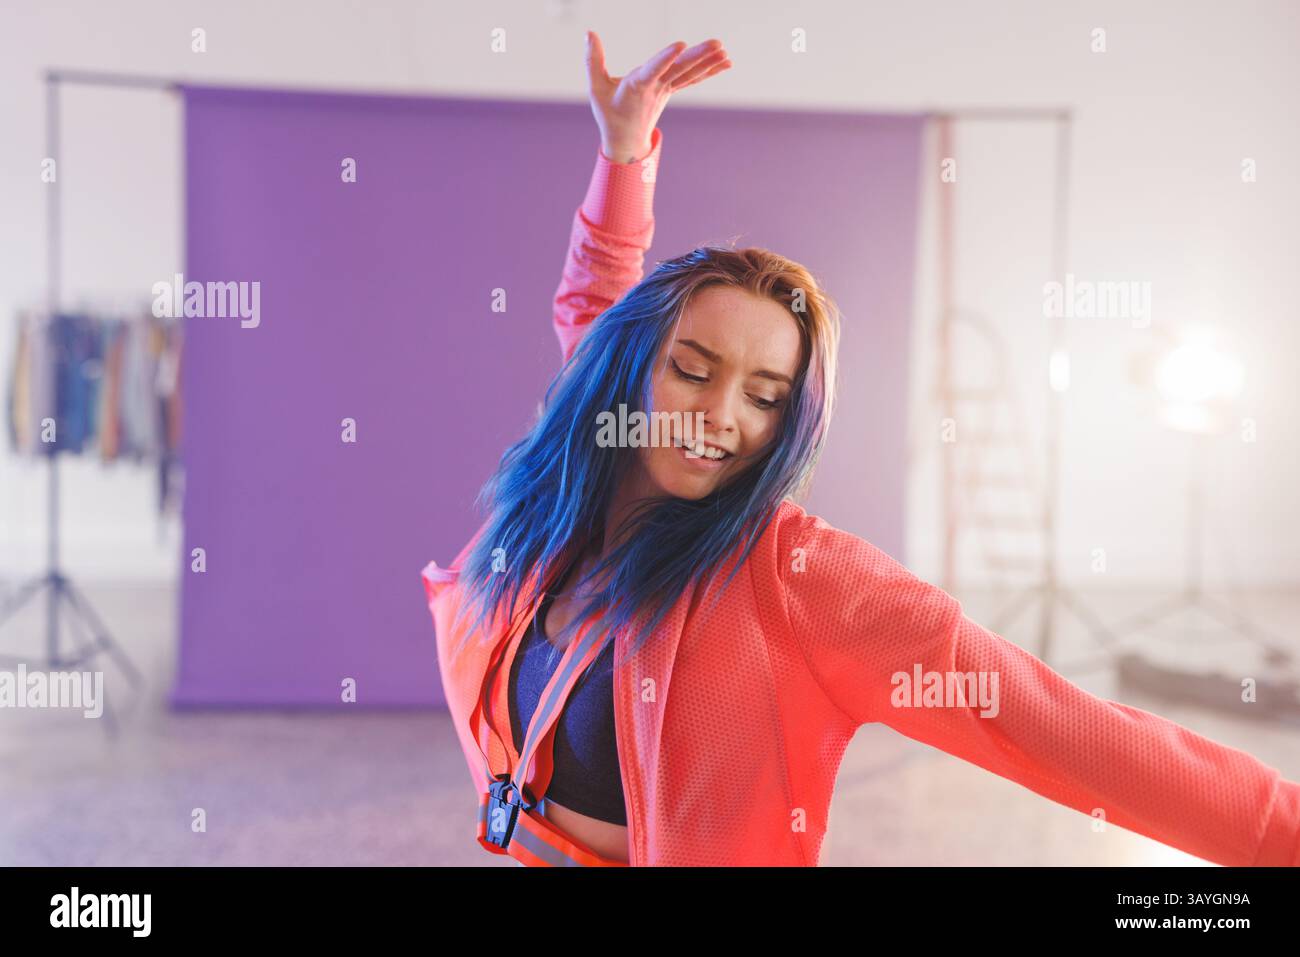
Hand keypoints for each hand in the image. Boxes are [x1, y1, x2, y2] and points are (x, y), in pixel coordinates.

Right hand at [585, 31, 732, 163]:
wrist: (625, 140)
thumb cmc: (609, 113)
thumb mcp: (595, 88)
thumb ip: (592, 60)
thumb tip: (588, 32)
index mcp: (637, 86)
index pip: (653, 69)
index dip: (666, 57)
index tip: (680, 45)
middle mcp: (655, 88)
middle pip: (679, 69)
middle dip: (699, 57)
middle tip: (718, 45)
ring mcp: (665, 90)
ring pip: (689, 73)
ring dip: (708, 62)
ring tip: (726, 51)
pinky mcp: (670, 90)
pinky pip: (692, 78)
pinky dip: (708, 70)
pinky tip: (725, 61)